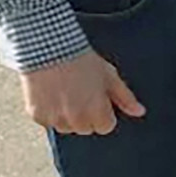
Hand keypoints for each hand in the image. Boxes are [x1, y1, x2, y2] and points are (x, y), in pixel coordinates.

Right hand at [21, 50, 146, 135]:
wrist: (49, 48)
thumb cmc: (80, 59)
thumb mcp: (109, 75)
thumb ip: (125, 97)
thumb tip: (139, 112)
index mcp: (96, 112)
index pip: (105, 127)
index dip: (103, 113)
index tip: (97, 101)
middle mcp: (75, 120)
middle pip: (85, 129)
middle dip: (85, 116)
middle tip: (80, 94)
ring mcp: (55, 119)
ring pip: (65, 127)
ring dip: (66, 116)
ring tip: (65, 93)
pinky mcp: (36, 115)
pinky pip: (47, 121)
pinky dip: (48, 112)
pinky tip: (51, 94)